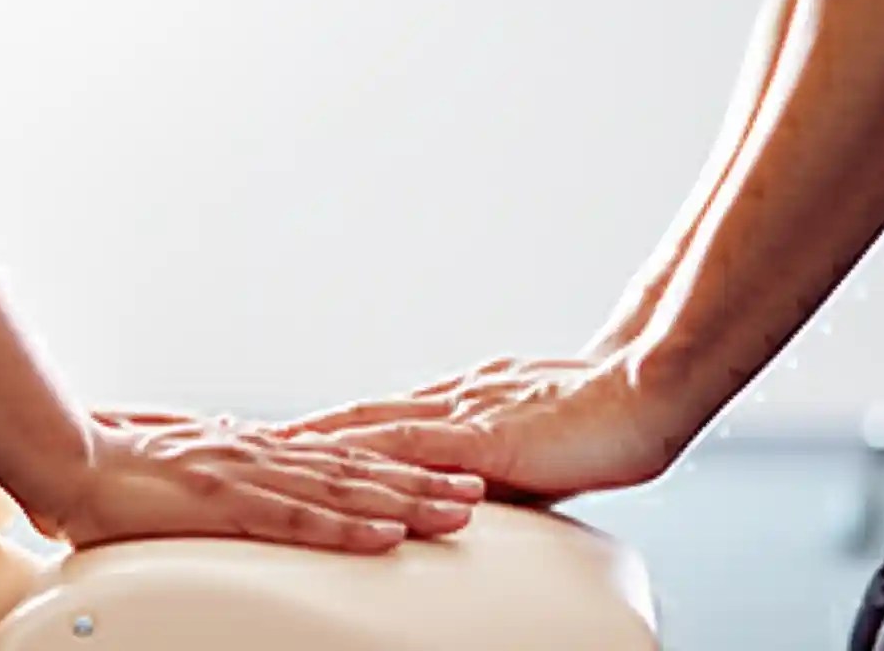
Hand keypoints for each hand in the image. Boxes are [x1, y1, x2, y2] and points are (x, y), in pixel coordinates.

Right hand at [49, 408, 485, 552]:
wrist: (67, 457)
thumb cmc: (117, 461)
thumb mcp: (182, 453)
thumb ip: (218, 448)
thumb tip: (233, 432)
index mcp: (256, 448)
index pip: (341, 456)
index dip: (396, 463)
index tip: (441, 467)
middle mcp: (262, 454)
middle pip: (359, 469)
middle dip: (423, 480)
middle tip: (478, 489)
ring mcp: (246, 475)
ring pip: (342, 490)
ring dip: (404, 500)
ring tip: (454, 510)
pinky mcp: (221, 501)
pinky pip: (293, 519)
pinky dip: (343, 527)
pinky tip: (381, 534)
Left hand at [277, 356, 673, 500]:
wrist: (648, 393)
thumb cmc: (602, 418)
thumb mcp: (531, 443)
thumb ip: (490, 462)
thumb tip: (459, 490)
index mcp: (457, 404)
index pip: (374, 418)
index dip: (323, 429)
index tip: (276, 436)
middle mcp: (447, 402)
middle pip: (355, 418)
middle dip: (297, 433)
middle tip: (235, 438)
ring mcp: (460, 414)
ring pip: (368, 428)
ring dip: (312, 441)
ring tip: (257, 449)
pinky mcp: (481, 436)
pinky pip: (411, 446)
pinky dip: (364, 455)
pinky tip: (328, 464)